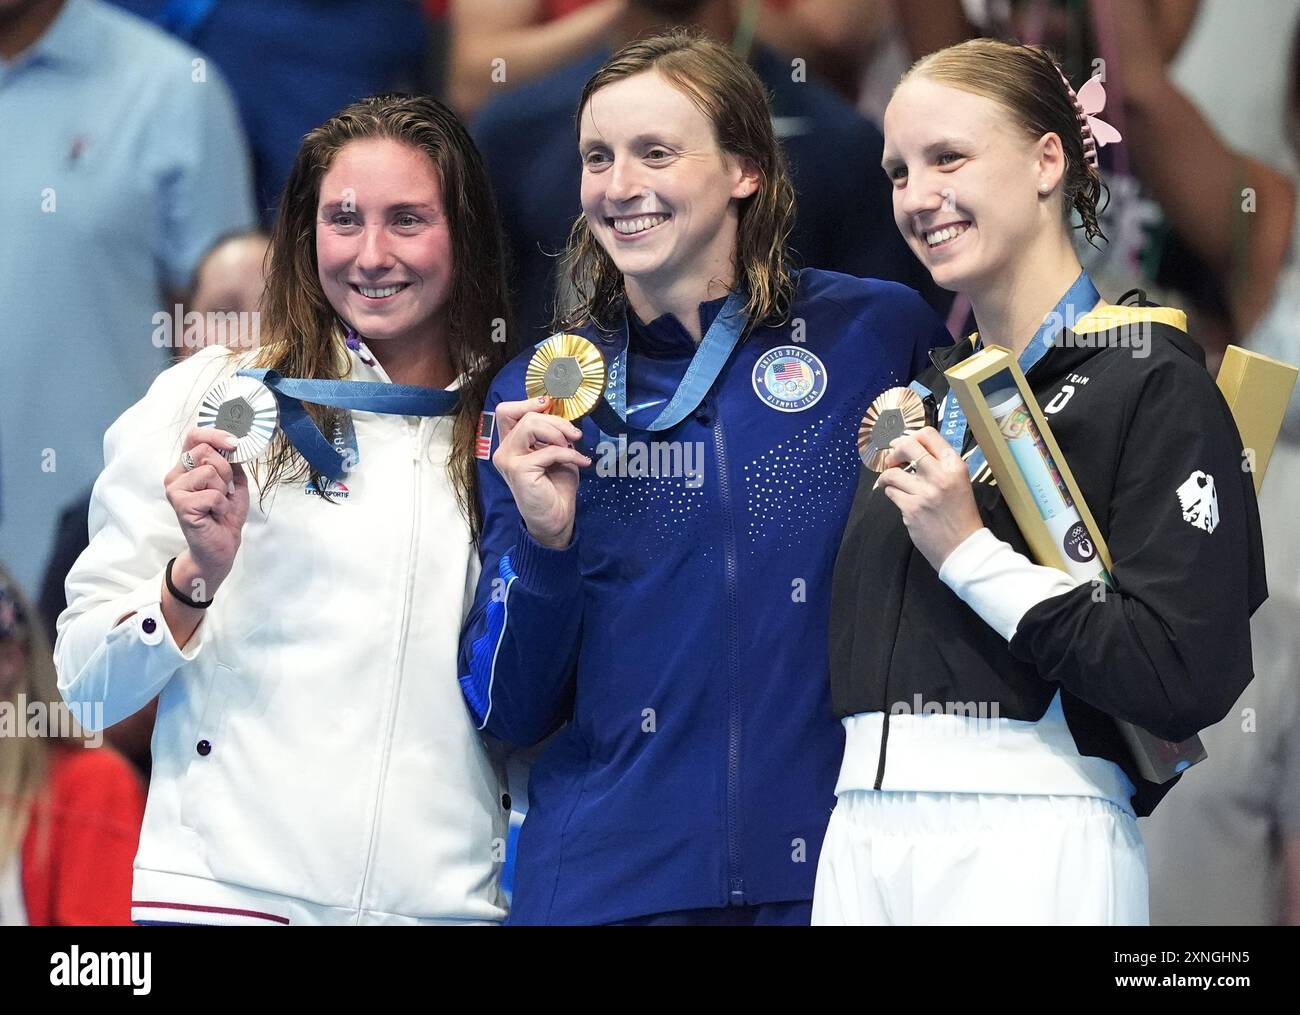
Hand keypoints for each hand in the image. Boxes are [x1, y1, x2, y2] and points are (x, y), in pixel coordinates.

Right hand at [163, 427, 249, 594]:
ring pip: (210, 471)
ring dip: (223, 490)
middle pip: (205, 451)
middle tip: (224, 491)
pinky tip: (214, 514)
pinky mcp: (180, 504)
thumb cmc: (225, 514)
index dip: (215, 434)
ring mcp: (175, 489)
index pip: (195, 436)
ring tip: (217, 504)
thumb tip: (232, 442)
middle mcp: (176, 474)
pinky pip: (212, 494)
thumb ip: (230, 461)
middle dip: (225, 470)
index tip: (234, 443)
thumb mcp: (234, 481)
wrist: (221, 546)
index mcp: (187, 466)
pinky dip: (221, 505)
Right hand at [492, 396, 590, 548]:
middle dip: (556, 421)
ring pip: (531, 425)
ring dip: (558, 433)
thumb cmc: (556, 486)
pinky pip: (548, 450)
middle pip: (525, 415)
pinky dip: (569, 453)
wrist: (556, 517)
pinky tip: (580, 462)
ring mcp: (508, 459)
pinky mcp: (518, 470)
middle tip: (575, 435)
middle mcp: (504, 450)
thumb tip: (559, 411)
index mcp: (510, 443)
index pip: (506, 411)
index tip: (550, 406)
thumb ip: (551, 432)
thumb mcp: (556, 451)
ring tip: (572, 446)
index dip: (528, 403)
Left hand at [875, 426, 983, 570]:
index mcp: (955, 466)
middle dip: (894, 451)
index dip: (911, 436)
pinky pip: (891, 492)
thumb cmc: (961, 515)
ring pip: (893, 472)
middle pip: (907, 446)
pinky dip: (890, 493)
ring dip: (887, 477)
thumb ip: (940, 466)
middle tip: (892, 460)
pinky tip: (898, 498)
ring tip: (890, 482)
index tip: (903, 444)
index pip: (929, 435)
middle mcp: (941, 475)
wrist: (964, 547)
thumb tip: (912, 448)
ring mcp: (925, 492)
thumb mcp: (959, 483)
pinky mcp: (911, 509)